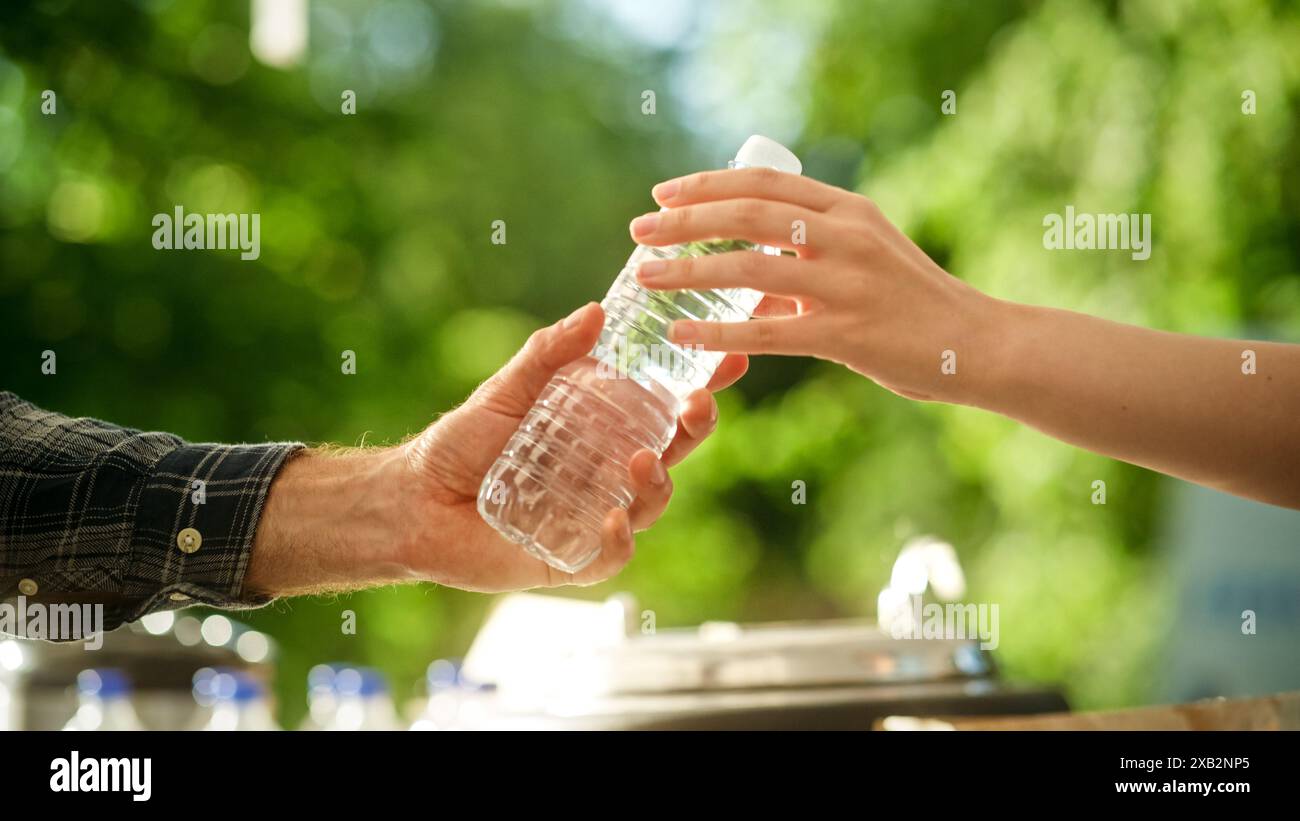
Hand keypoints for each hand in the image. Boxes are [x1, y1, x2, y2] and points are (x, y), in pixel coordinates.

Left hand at [249, 303, 746, 596]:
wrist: (413, 500)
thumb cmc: (461, 443)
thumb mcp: (507, 389)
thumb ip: (549, 353)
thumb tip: (596, 311)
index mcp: (601, 428)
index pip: (663, 406)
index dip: (700, 385)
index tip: (728, 359)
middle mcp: (607, 470)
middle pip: (672, 452)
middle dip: (697, 428)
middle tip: (699, 404)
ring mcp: (593, 513)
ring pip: (650, 504)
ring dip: (657, 483)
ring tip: (640, 460)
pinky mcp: (569, 556)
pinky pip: (611, 556)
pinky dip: (620, 541)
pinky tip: (615, 519)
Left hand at [630, 166, 998, 403]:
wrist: (975, 343)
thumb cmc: (913, 304)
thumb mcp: (865, 257)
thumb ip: (808, 254)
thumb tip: (745, 265)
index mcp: (847, 210)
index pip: (763, 183)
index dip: (707, 185)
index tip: (663, 195)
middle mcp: (845, 236)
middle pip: (747, 215)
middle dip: (684, 220)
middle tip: (639, 230)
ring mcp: (846, 284)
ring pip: (749, 268)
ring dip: (688, 270)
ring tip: (644, 276)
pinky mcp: (846, 333)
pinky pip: (768, 332)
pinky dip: (719, 333)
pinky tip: (682, 336)